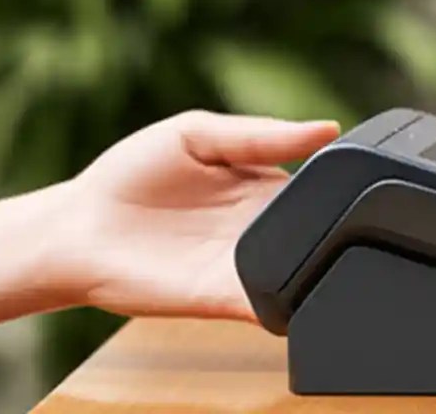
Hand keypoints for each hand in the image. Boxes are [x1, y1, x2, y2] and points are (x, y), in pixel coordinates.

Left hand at [53, 111, 338, 320]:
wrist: (76, 229)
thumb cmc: (130, 174)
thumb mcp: (197, 133)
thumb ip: (261, 135)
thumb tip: (328, 129)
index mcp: (264, 185)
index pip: (320, 188)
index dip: (341, 183)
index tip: (359, 172)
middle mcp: (262, 228)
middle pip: (319, 231)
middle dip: (337, 224)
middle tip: (345, 210)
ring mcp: (246, 266)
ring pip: (305, 270)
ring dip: (319, 263)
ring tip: (320, 243)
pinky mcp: (224, 299)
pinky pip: (270, 305)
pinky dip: (288, 300)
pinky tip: (292, 280)